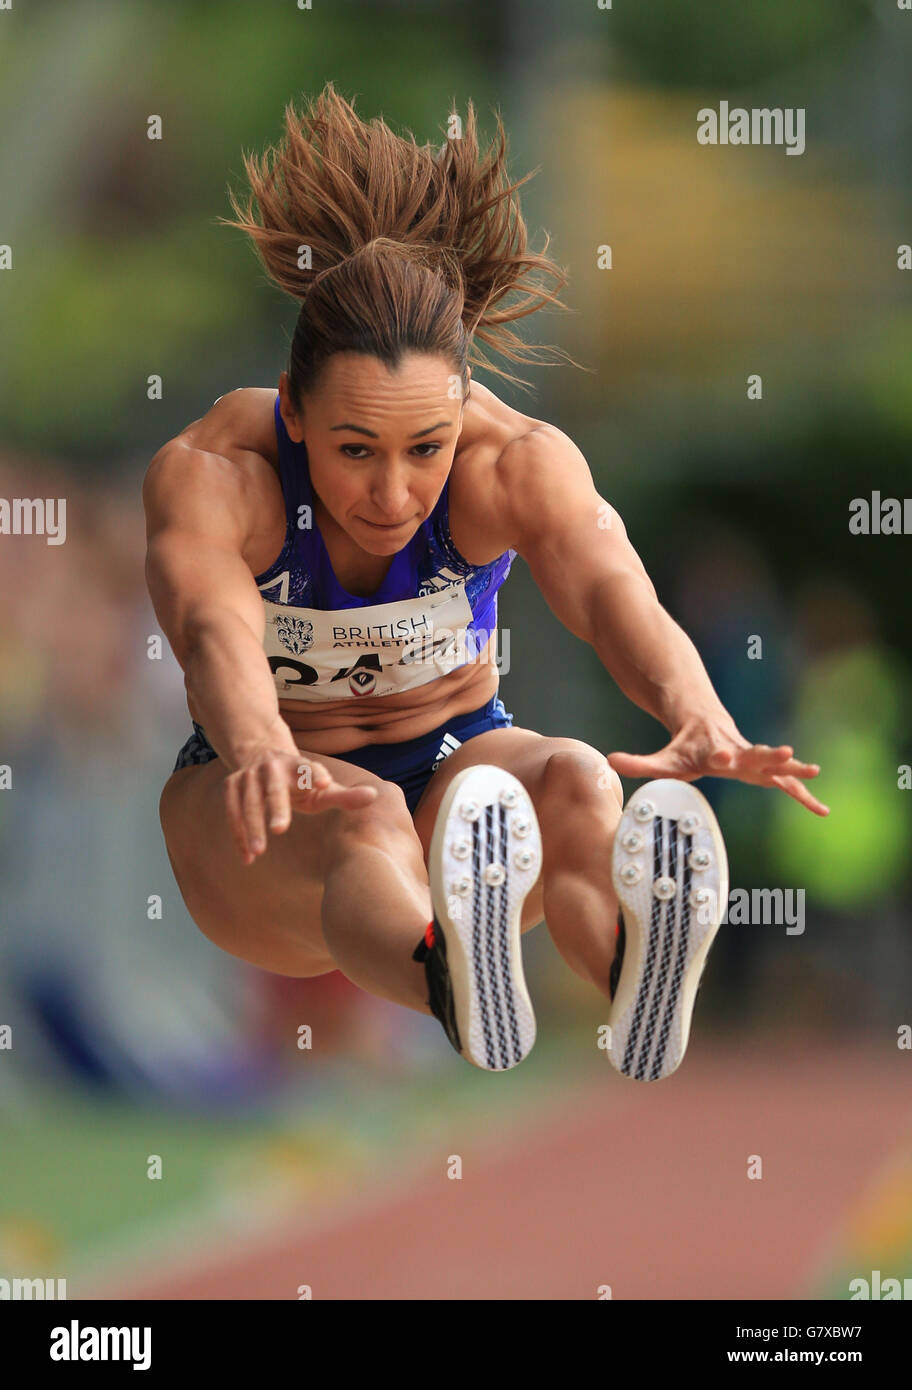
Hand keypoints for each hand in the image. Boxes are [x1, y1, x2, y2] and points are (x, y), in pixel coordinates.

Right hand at [223, 750, 378, 864]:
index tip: (326, 783)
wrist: (261, 755)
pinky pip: (232, 812)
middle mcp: (271, 767)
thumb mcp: (321, 788)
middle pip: (275, 789)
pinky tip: (247, 858)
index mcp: (297, 765)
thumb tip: (374, 797)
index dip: (316, 773)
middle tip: (280, 830)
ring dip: (252, 827)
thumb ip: (344, 796)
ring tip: (259, 852)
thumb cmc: (301, 781)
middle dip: (277, 808)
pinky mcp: (231, 786)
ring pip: (249, 802)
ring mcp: (248, 775)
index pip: (308, 768)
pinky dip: (238, 835)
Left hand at [607, 713, 828, 816]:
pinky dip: (803, 795)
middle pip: (753, 752)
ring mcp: (752, 758)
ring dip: (794, 770)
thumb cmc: (684, 745)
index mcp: (712, 748)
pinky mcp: (763, 768)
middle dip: (769, 754)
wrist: (705, 718)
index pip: (716, 751)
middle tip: (786, 752)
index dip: (720, 753)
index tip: (724, 754)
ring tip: (814, 772)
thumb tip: (609, 762)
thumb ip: (639, 762)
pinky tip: (822, 810)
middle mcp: (736, 751)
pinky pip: (785, 783)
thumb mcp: (663, 757)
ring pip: (775, 765)